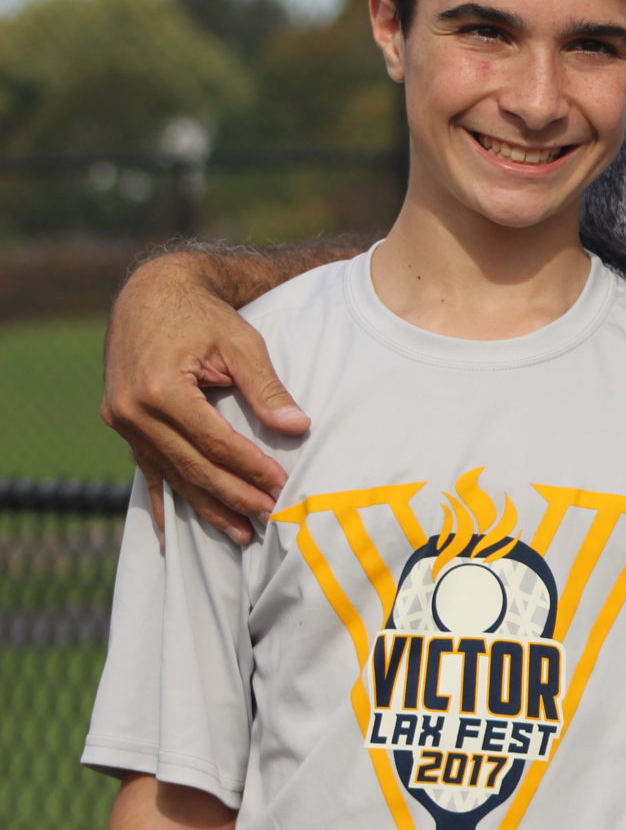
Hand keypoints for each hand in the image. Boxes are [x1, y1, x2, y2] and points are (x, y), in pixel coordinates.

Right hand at [99, 254, 309, 544]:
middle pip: (192, 466)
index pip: (215, 442)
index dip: (250, 468)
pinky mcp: (123, 426)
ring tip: (240, 533)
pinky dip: (165, 500)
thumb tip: (298, 427)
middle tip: (268, 516)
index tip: (281, 486)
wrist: (152, 294)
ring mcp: (122, 422)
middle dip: (233, 495)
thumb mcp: (240, 342)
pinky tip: (170, 536)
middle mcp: (133, 411)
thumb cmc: (203, 316)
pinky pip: (147, 470)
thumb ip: (266, 387)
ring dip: (206, 506)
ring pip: (171, 475)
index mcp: (160, 389)